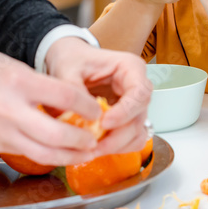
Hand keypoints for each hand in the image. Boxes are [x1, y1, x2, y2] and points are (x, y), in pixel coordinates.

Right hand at [0, 42, 116, 164]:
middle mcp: (9, 110)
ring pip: (43, 154)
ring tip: (85, 153)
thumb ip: (39, 84)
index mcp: (17, 82)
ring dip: (69, 157)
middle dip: (82, 141)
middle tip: (96, 138)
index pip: (65, 97)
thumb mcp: (11, 64)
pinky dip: (47, 156)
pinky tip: (59, 152)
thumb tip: (71, 101)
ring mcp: (0, 132)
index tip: (98, 110)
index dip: (88, 107)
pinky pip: (26, 154)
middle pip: (57, 135)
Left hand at [44, 37, 151, 154]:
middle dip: (118, 136)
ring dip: (117, 145)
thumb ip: (72, 89)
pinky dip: (117, 148)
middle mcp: (137, 87)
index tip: (104, 123)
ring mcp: (134, 106)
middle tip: (94, 145)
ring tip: (92, 149)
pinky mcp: (127, 120)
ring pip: (137, 132)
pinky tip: (97, 147)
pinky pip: (130, 140)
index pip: (139, 93)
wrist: (70, 60)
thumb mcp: (67, 68)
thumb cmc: (73, 59)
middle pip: (140, 117)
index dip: (125, 112)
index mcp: (130, 68)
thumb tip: (80, 116)